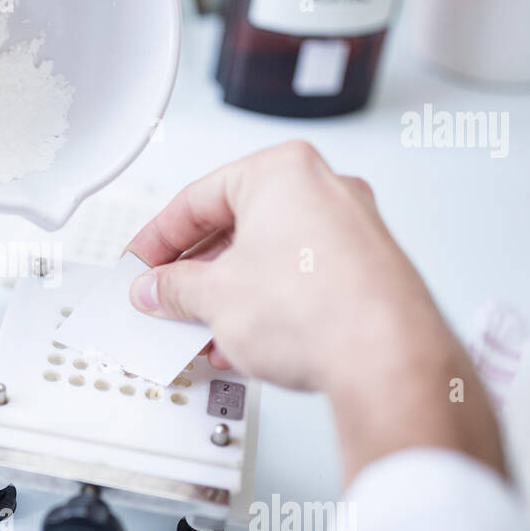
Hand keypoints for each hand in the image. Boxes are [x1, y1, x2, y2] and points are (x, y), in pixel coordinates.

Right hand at [126, 141, 502, 478]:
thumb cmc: (320, 309)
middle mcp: (324, 190)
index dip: (157, 239)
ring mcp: (351, 230)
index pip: (198, 199)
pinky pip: (298, 279)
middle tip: (164, 296)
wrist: (388, 359)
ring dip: (227, 295)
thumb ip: (174, 288)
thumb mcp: (215, 297)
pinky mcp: (366, 270)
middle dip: (194, 271)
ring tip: (199, 326)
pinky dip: (265, 304)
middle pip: (235, 227)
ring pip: (268, 257)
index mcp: (284, 171)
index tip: (141, 264)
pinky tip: (242, 340)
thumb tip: (158, 289)